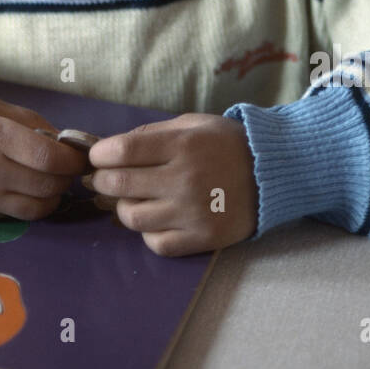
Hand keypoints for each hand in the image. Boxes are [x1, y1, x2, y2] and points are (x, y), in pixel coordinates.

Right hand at [0, 93, 86, 219]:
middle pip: (50, 185)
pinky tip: (24, 189)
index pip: (52, 158)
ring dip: (52, 196)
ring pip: (38, 208)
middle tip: (66, 167)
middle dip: (66, 177)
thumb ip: (26, 121)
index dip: (73, 159)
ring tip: (49, 181)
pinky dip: (29, 205)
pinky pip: (16, 215)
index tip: (78, 155)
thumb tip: (61, 139)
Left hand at [87, 113, 258, 255]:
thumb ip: (151, 133)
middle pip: (120, 185)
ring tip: (131, 198)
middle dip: (102, 180)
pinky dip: (148, 233)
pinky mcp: (203, 238)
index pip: (121, 151)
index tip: (97, 156)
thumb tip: (109, 148)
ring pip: (133, 217)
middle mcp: (186, 180)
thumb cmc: (226, 144)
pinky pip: (157, 243)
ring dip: (123, 208)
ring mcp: (194, 213)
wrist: (272, 173)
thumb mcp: (192, 124)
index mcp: (182, 145)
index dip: (99, 154)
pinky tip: (155, 218)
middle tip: (104, 178)